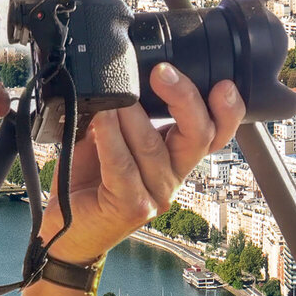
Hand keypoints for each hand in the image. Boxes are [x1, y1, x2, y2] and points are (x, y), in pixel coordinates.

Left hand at [39, 66, 243, 264]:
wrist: (68, 226)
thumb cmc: (92, 176)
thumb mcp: (114, 132)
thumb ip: (127, 107)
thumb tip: (123, 68)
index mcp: (177, 154)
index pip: (215, 133)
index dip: (227, 111)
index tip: (223, 83)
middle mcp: (174, 175)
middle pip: (198, 136)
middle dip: (184, 98)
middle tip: (162, 72)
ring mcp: (155, 194)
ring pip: (153, 146)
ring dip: (130, 113)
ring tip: (111, 92)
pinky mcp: (131, 207)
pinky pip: (122, 166)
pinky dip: (110, 137)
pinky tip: (100, 117)